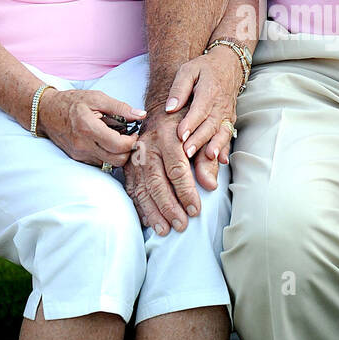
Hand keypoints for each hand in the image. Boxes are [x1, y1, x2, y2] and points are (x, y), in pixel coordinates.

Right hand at [37, 89, 144, 167]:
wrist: (46, 112)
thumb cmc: (72, 102)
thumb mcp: (97, 98)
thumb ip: (120, 107)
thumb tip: (141, 115)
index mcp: (88, 128)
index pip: (119, 145)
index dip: (132, 141)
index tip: (133, 132)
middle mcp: (83, 145)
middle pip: (117, 160)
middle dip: (127, 150)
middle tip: (128, 137)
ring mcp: (80, 154)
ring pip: (110, 163)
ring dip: (117, 153)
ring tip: (115, 138)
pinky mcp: (78, 158)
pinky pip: (100, 162)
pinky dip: (107, 154)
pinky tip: (105, 141)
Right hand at [123, 105, 201, 233]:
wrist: (162, 109)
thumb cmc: (186, 124)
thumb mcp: (201, 135)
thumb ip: (206, 160)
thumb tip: (211, 185)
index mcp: (168, 137)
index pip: (177, 169)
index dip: (186, 192)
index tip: (196, 211)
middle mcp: (148, 146)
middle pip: (157, 182)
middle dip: (169, 207)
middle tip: (181, 226)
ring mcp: (135, 156)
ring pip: (142, 189)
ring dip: (153, 212)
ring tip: (165, 230)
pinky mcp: (127, 164)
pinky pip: (132, 189)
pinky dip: (140, 207)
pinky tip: (149, 221)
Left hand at [165, 45, 244, 186]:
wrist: (229, 66)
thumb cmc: (205, 68)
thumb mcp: (188, 70)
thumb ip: (179, 88)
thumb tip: (170, 107)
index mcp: (209, 91)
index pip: (199, 110)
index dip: (190, 123)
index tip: (180, 135)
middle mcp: (220, 105)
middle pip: (210, 125)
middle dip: (199, 140)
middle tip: (187, 152)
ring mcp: (226, 114)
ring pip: (221, 133)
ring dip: (214, 146)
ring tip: (207, 158)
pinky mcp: (229, 121)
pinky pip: (228, 136)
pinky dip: (225, 148)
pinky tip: (220, 160)